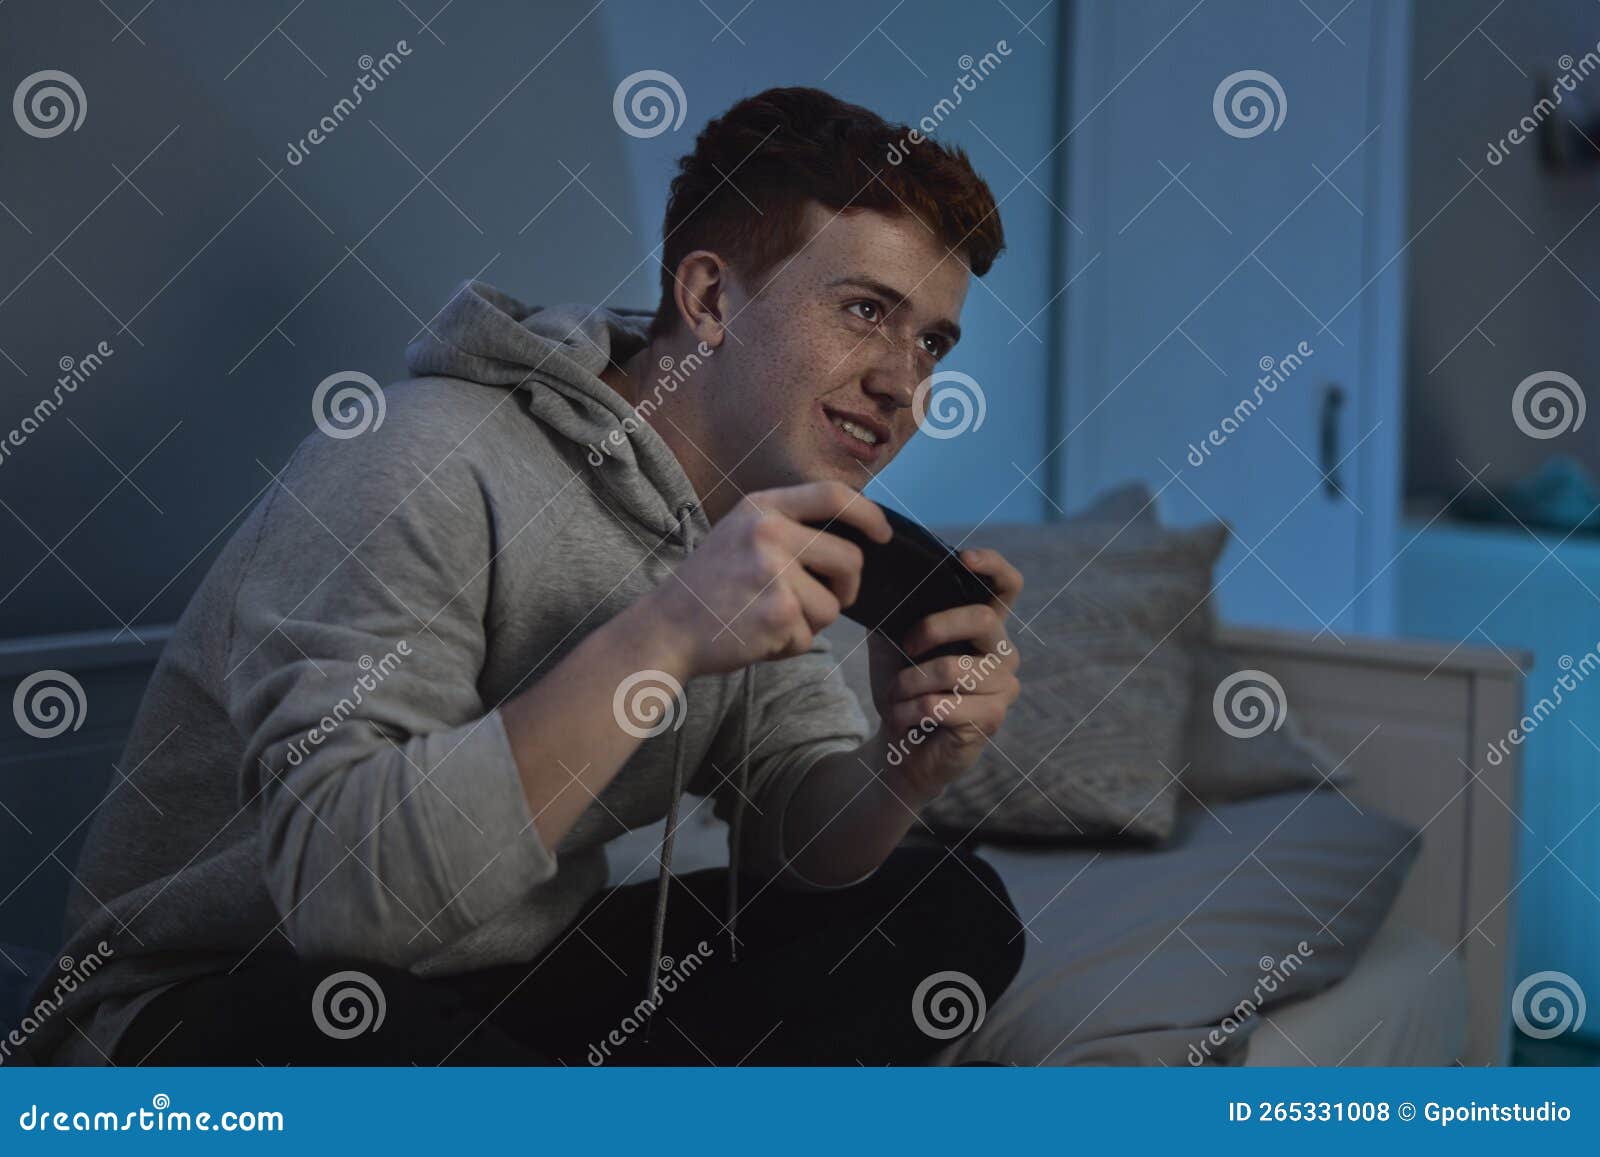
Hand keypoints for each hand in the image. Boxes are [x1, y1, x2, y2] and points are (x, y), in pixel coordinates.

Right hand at [646, 481, 892, 677]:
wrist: (665, 628)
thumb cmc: (710, 587)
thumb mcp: (740, 534)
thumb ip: (788, 527)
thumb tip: (854, 537)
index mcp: (762, 508)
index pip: (833, 495)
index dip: (869, 515)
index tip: (882, 535)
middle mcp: (769, 533)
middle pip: (850, 560)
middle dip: (848, 588)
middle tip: (830, 600)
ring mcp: (774, 572)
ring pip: (832, 607)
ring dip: (810, 624)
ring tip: (769, 620)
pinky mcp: (778, 613)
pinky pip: (810, 637)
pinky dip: (790, 646)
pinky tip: (757, 637)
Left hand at [867, 547, 1023, 800]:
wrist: (899, 744)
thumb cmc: (902, 689)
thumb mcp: (892, 642)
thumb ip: (895, 609)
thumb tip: (879, 577)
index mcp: (983, 627)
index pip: (1008, 584)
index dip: (992, 565)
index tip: (963, 558)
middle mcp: (1003, 652)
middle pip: (982, 620)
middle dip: (932, 629)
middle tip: (903, 648)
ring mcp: (1003, 686)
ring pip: (951, 669)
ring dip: (908, 685)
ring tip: (896, 699)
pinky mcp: (992, 718)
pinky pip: (942, 705)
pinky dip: (909, 712)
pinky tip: (903, 721)